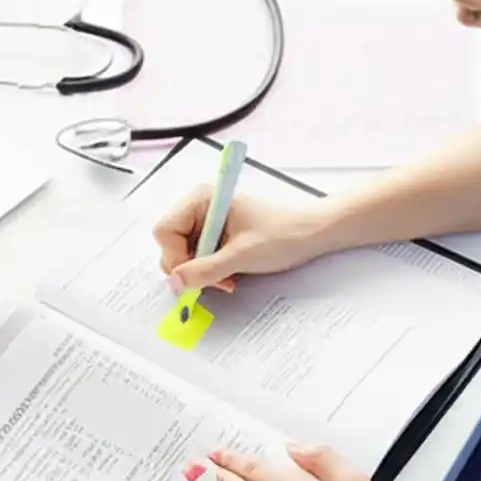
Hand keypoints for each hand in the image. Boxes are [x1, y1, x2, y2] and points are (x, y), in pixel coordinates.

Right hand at [153, 185, 332, 292]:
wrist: (315, 233)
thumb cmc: (285, 233)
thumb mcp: (241, 256)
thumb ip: (205, 270)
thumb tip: (174, 282)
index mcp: (202, 198)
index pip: (165, 230)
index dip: (175, 257)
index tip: (192, 277)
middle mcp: (202, 205)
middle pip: (172, 243)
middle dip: (191, 267)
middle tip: (215, 281)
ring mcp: (210, 220)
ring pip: (186, 253)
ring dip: (203, 272)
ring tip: (228, 278)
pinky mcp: (219, 233)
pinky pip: (201, 255)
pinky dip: (212, 269)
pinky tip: (230, 274)